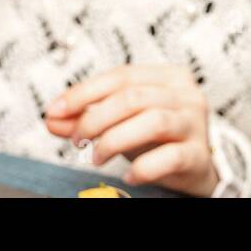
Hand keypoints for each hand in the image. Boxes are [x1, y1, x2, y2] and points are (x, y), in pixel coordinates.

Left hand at [44, 64, 219, 196]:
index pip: (121, 75)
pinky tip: (129, 175)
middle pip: (133, 97)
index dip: (85, 92)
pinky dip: (143, 167)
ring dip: (114, 140)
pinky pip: (169, 157)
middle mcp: (186, 95)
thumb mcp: (122, 121)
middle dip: (95, 118)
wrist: (198, 167)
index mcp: (168, 76)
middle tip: (77, 139)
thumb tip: (52, 117)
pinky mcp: (198, 154)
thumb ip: (88, 116)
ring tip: (97, 157)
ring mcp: (195, 124)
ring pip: (152, 122)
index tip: (56, 110)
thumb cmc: (158, 138)